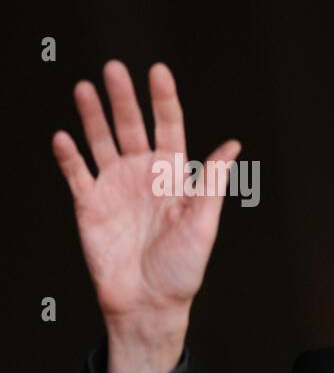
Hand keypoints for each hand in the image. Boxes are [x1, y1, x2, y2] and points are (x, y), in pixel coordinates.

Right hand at [53, 60, 239, 372]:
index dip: (164, 100)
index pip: (170, 128)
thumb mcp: (203, 224)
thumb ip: (210, 183)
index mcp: (174, 177)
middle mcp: (143, 176)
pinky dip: (68, 156)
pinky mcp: (89, 205)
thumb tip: (232, 144)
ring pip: (101, 142)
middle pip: (132, 127)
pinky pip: (77, 173)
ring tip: (85, 87)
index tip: (158, 71)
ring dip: (92, 116)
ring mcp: (115, 188)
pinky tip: (62, 137)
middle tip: (114, 68)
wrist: (149, 304)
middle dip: (123, 98)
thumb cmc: (183, 269)